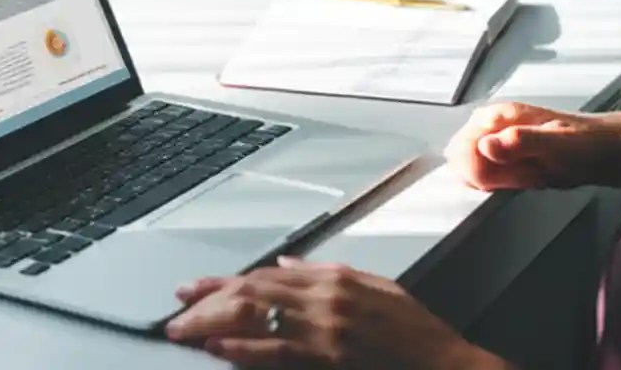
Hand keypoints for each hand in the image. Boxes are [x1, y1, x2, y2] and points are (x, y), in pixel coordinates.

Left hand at [166, 257, 502, 368]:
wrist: (445, 363)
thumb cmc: (413, 331)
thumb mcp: (372, 287)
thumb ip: (324, 273)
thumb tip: (285, 261)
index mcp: (334, 278)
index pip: (265, 275)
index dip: (225, 281)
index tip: (194, 287)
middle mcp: (326, 296)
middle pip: (252, 291)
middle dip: (208, 298)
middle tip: (175, 306)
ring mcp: (327, 327)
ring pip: (256, 316)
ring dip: (213, 322)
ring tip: (182, 329)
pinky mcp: (330, 356)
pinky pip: (277, 350)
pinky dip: (243, 348)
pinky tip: (218, 348)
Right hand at [442, 102, 620, 189]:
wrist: (604, 150)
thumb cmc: (587, 144)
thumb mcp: (560, 144)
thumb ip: (522, 142)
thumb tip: (485, 145)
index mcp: (498, 115)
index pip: (462, 150)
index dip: (483, 172)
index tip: (516, 177)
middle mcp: (487, 124)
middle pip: (459, 160)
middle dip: (489, 177)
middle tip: (526, 175)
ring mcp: (490, 139)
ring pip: (468, 170)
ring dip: (496, 181)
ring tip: (528, 175)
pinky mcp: (496, 154)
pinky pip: (480, 175)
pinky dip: (501, 183)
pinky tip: (524, 179)